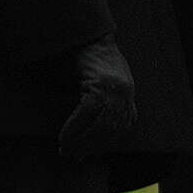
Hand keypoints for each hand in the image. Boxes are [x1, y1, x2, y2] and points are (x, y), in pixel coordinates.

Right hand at [58, 34, 136, 160]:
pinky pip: (86, 113)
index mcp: (129, 94)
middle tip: (74, 157)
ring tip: (66, 149)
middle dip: (92, 147)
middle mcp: (125, 93)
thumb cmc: (94, 59)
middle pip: (111, 130)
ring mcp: (114, 89)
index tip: (89, 154)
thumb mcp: (107, 82)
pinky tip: (64, 136)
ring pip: (100, 125)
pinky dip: (74, 127)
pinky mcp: (99, 84)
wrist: (88, 34)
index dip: (106, 143)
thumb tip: (94, 131)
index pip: (123, 127)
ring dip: (81, 141)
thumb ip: (108, 103)